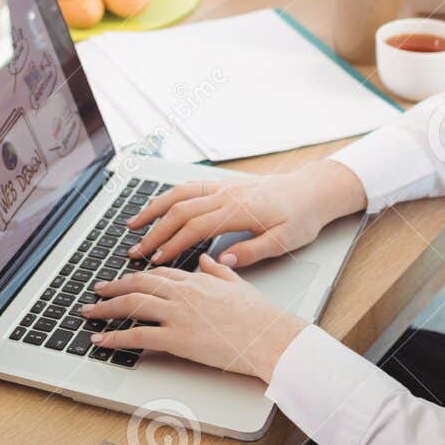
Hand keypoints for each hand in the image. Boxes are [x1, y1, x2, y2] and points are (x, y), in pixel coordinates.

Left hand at [84, 256, 307, 379]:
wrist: (269, 337)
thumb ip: (218, 270)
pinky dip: (115, 339)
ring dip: (105, 309)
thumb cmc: (258, 315)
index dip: (135, 275)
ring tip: (89, 313)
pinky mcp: (177, 338)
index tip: (122, 279)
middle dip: (112, 288)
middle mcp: (181, 293)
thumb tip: (207, 260)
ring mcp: (177, 314)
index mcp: (195, 279)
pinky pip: (138, 336)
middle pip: (137, 285)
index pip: (156, 273)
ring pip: (131, 306)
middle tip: (96, 291)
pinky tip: (102, 342)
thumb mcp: (237, 283)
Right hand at [125, 159, 365, 267]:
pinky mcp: (223, 184)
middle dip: (154, 231)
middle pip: (179, 211)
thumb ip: (253, 251)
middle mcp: (225, 194)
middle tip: (134, 250)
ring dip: (153, 209)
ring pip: (178, 194)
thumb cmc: (301, 217)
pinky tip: (156, 207)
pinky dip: (167, 197)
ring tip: (132, 224)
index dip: (173, 244)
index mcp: (238, 211)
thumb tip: (224, 260)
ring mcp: (222, 186)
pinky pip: (188, 187)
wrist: (312, 190)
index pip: (195, 228)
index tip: (155, 260)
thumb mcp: (284, 241)